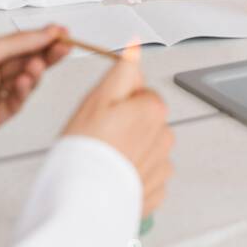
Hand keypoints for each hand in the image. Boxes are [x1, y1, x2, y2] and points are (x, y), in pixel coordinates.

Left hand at [0, 25, 72, 148]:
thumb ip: (17, 44)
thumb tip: (45, 33)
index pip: (21, 47)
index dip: (42, 40)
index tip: (62, 34)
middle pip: (26, 65)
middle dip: (46, 56)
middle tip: (64, 47)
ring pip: (24, 85)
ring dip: (33, 74)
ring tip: (37, 65)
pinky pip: (14, 105)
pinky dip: (22, 93)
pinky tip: (24, 82)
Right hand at [63, 43, 174, 216]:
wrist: (81, 201)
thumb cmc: (85, 150)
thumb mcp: (98, 97)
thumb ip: (122, 70)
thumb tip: (136, 46)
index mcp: (154, 110)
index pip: (140, 92)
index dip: (117, 101)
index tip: (101, 114)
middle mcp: (164, 137)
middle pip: (145, 120)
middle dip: (125, 125)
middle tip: (98, 137)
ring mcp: (161, 166)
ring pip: (145, 148)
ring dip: (129, 150)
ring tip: (103, 160)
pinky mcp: (155, 191)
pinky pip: (145, 175)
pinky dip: (131, 175)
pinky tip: (112, 176)